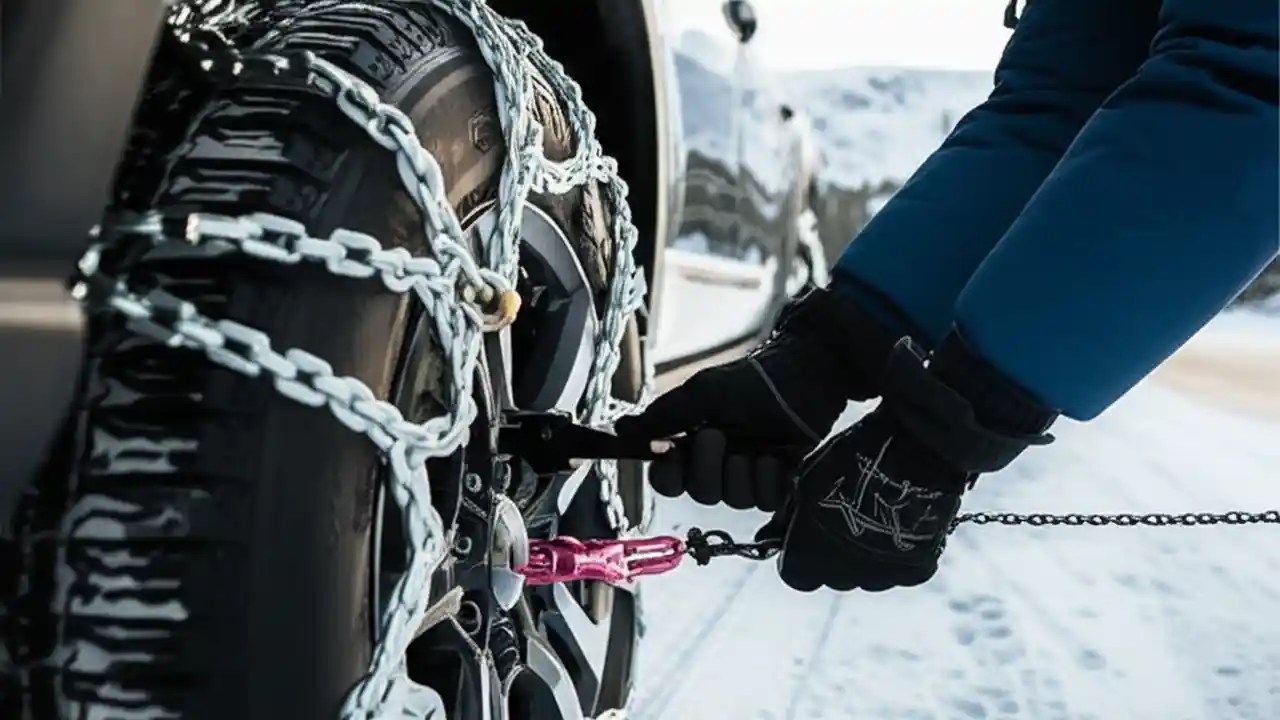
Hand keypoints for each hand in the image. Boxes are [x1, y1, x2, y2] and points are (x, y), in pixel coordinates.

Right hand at [614, 287, 895, 511]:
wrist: (806, 373)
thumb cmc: (752, 379)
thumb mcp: (701, 393)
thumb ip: (663, 416)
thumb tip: (620, 429)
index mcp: (694, 443)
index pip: (668, 480)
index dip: (669, 476)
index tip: (674, 455)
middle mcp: (719, 463)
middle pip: (701, 494)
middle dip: (709, 469)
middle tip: (720, 435)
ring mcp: (750, 473)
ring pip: (734, 500)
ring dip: (743, 473)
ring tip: (756, 446)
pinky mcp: (780, 480)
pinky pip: (766, 501)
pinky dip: (769, 480)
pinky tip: (777, 456)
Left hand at [755, 408, 966, 591]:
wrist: (912, 449)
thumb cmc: (849, 460)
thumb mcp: (805, 482)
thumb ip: (787, 516)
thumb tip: (768, 537)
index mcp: (808, 558)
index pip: (794, 574)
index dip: (798, 553)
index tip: (807, 533)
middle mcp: (844, 578)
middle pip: (831, 576)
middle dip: (832, 554)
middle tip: (844, 517)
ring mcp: (883, 576)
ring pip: (867, 576)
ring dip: (865, 556)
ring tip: (874, 517)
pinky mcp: (917, 569)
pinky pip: (900, 570)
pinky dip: (897, 554)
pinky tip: (899, 524)